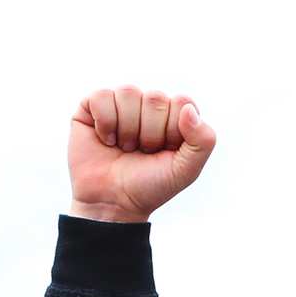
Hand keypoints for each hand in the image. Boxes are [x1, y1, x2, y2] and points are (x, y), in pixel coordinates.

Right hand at [68, 87, 214, 222]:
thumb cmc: (149, 186)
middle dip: (149, 133)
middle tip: (142, 152)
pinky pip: (102, 96)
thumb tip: (188, 109)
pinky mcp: (93, 106)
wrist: (112, 203)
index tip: (164, 152)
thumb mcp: (186, 170)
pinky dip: (105, 123)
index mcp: (174, 117)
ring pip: (128, 93)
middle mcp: (148, 106)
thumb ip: (203, 141)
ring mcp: (121, 104)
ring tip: (124, 147)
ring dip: (127, 130)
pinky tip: (106, 139)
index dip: (173, 130)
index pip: (182, 102)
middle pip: (155, 98)